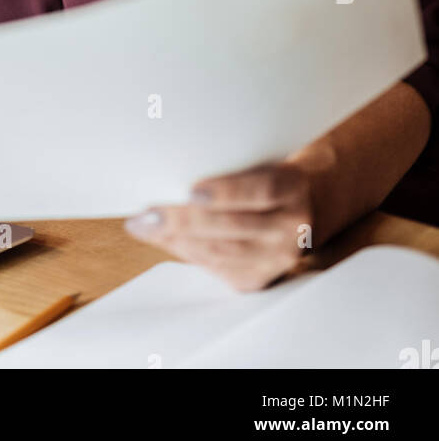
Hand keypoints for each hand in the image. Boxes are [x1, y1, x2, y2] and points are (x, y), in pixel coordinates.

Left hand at [124, 162, 315, 291]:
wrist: (295, 209)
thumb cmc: (261, 177)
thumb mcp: (256, 161)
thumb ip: (225, 165)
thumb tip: (166, 168)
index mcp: (292, 189)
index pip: (262, 189)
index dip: (227, 192)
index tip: (192, 190)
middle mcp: (290, 227)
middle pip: (234, 227)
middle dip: (184, 222)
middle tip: (148, 213)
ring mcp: (275, 259)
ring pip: (220, 253)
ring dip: (175, 239)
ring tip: (144, 225)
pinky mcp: (257, 279)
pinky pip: (214, 268)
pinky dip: (183, 251)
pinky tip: (162, 237)